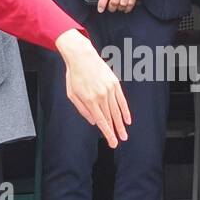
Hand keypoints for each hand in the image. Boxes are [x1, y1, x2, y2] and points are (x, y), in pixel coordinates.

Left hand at [56, 28, 130, 148]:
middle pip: (110, 118)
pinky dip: (125, 111)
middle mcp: (101, 96)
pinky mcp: (115, 84)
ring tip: (124, 134)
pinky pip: (122, 100)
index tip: (112, 142)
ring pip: (117, 111)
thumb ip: (82, 110)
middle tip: (119, 141)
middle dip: (114, 131)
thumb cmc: (74, 77)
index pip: (101, 121)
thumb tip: (93, 122)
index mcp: (89, 100)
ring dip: (121, 124)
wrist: (82, 57)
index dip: (107, 133)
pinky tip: (128, 120)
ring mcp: (109, 90)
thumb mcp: (72, 94)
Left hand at [96, 0, 136, 13]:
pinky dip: (128, 7)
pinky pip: (131, 3)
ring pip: (122, 4)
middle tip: (111, 8)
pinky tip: (125, 8)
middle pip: (114, 2)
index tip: (100, 9)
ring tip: (118, 7)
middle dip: (111, 8)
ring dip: (119, 8)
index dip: (102, 4)